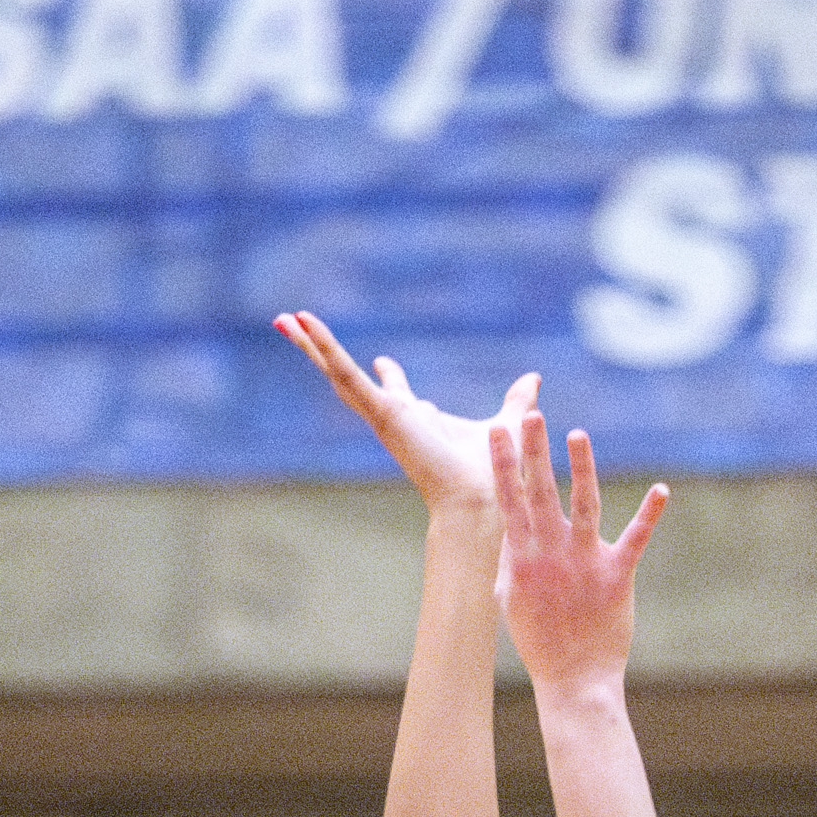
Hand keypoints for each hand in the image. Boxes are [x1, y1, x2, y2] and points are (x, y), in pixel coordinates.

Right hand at [276, 313, 540, 516]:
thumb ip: (518, 400)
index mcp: (419, 419)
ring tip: (283, 319)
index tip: (383, 360)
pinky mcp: (380, 413)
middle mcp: (395, 417)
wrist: (484, 498)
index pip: (397, 392)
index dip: (390, 376)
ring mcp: (382, 415)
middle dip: (327, 355)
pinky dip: (323, 348)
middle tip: (301, 331)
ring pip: (337, 372)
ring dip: (310, 344)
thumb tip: (534, 381)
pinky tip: (302, 325)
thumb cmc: (496, 470)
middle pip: (353, 379)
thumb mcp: (509, 421)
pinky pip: (345, 373)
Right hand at [489, 402, 666, 693]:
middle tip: (532, 416)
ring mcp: (584, 562)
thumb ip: (509, 558)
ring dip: (581, 468)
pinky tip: (662, 490)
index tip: (499, 431)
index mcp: (522, 557)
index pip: (510, 501)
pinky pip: (636, 539)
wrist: (573, 678)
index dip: (504, 465)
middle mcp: (551, 553)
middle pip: (541, 493)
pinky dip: (649, 514)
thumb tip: (508, 527)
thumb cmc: (539, 639)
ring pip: (584, 505)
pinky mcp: (617, 576)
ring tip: (577, 435)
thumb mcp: (510, 596)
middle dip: (535, 453)